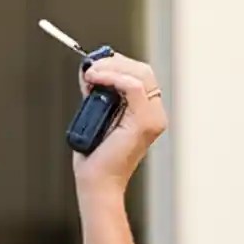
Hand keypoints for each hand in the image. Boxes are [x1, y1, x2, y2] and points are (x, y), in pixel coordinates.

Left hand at [72, 52, 166, 195]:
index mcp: (146, 111)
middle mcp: (154, 114)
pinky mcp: (144, 123)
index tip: (93, 65)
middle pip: (142, 71)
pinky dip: (113, 78)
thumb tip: (89, 70)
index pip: (140, 74)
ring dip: (110, 68)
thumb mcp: (95, 113)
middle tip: (90, 68)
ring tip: (89, 74)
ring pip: (140, 75)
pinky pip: (134, 88)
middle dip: (113, 63)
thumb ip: (96, 92)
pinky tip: (95, 80)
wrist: (97, 181)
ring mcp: (153, 118)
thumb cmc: (96, 156)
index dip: (116, 64)